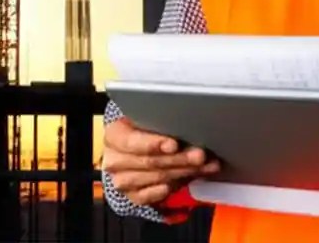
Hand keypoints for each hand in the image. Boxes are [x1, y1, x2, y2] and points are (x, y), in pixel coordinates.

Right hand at [101, 117, 219, 206]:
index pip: (131, 141)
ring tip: (204, 166)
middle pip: (149, 161)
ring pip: (156, 177)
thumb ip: (161, 123)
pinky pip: (151, 196)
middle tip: (200, 155)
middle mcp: (114, 159)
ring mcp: (121, 180)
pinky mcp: (131, 196)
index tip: (174, 144)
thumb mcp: (148, 122)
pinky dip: (168, 189)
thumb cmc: (145, 132)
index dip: (154, 143)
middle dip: (179, 158)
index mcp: (114, 135)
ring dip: (183, 172)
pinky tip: (183, 182)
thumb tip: (188, 125)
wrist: (133, 153)